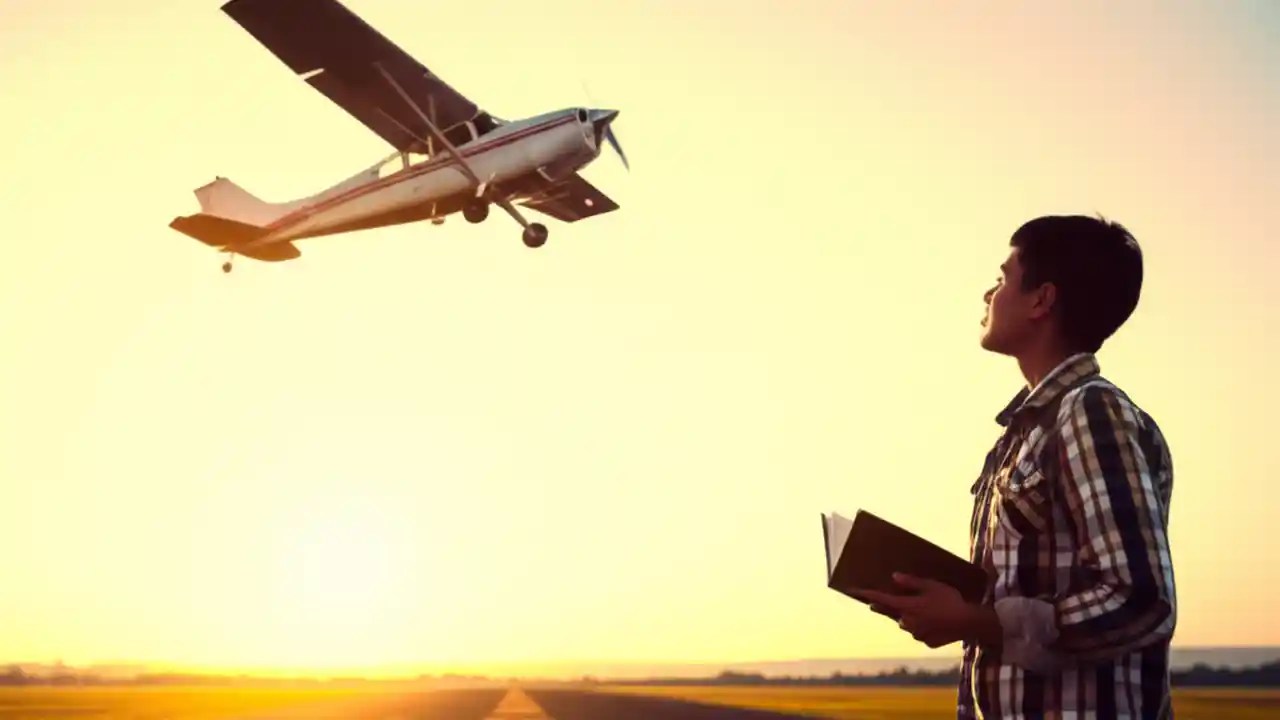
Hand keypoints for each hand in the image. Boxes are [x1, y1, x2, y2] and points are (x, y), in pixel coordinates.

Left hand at [853, 573, 996, 648]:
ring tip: (921, 609)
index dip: (867, 594)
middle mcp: (907, 622)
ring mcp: (917, 634)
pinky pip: (919, 632)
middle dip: (884, 608)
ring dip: (906, 617)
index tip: (854, 591)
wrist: (969, 622)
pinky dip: (921, 627)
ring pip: (905, 624)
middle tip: (876, 603)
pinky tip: (933, 621)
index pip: (882, 600)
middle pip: (891, 613)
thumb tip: (894, 577)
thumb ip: (911, 582)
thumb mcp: (931, 586)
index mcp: (907, 607)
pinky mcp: (926, 642)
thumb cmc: (950, 600)